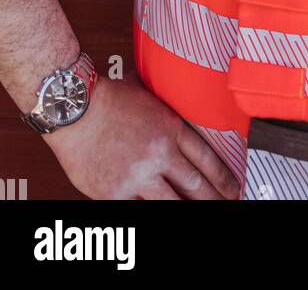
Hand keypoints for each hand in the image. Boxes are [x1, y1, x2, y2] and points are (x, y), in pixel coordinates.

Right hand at [43, 72, 241, 199]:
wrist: (74, 109)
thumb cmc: (107, 98)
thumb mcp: (149, 96)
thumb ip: (166, 111)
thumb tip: (179, 103)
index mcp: (170, 128)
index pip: (207, 159)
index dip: (224, 178)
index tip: (233, 189)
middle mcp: (159, 154)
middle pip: (195, 185)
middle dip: (212, 199)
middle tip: (224, 205)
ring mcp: (138, 176)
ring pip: (171, 203)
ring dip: (187, 208)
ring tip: (197, 211)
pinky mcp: (116, 193)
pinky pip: (138, 206)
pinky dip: (146, 206)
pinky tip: (154, 206)